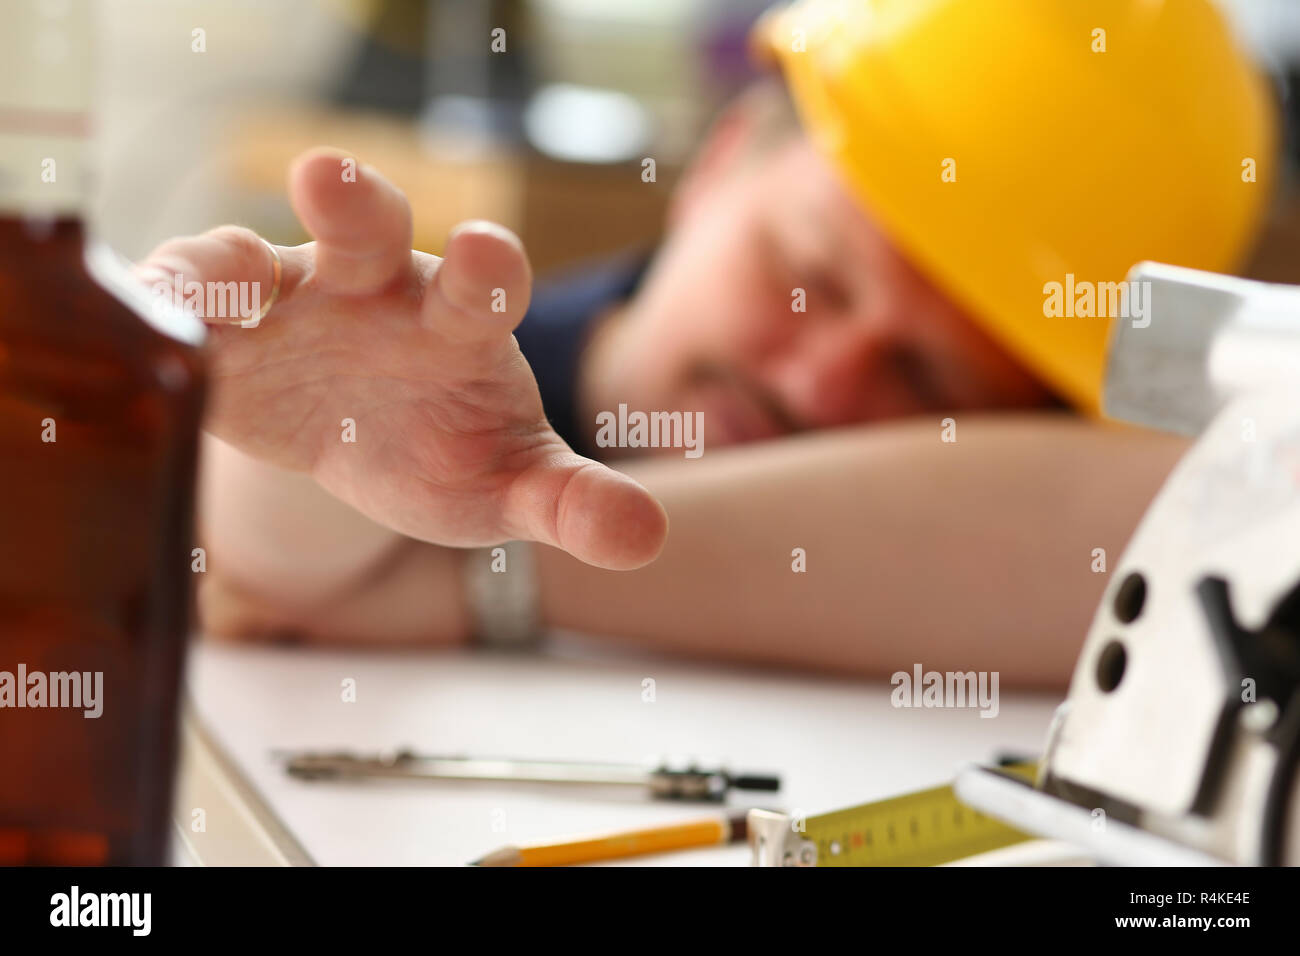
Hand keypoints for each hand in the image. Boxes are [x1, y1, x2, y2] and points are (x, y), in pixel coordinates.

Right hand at [136, 148, 665, 569]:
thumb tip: (647, 539)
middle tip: (327, 178)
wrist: (365, 449)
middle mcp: (376, 291)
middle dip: (354, 203)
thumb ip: (571, 503)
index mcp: (458, 326)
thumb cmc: (450, 451)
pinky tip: (147, 315)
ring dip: (229, 260)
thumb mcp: (509, 485)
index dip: (487, 269)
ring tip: (216, 281)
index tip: (488, 253)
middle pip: (369, 230)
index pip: (483, 286)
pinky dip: (166, 303)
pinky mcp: (222, 329)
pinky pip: (185, 301)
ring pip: (255, 257)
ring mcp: (294, 301)